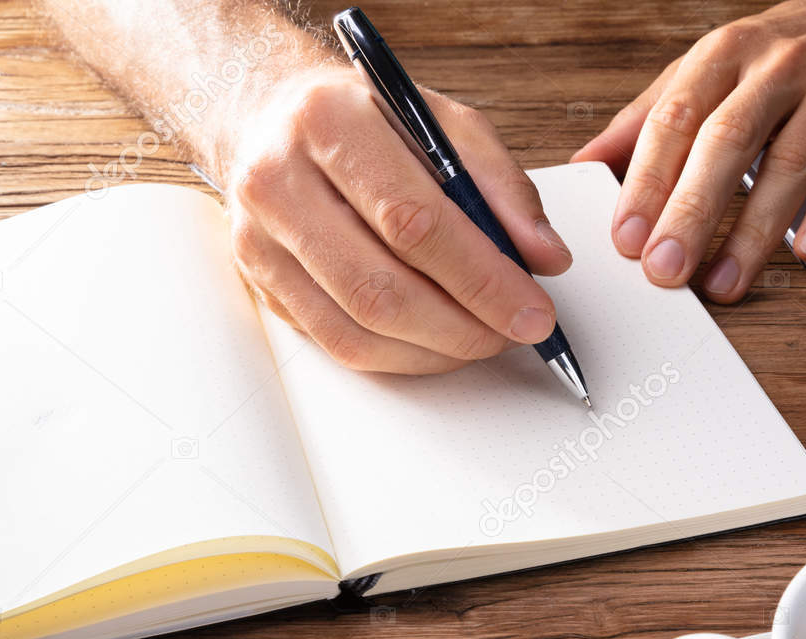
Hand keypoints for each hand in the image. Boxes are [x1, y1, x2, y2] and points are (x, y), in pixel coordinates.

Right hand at [218, 58, 572, 373]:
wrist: (268, 115)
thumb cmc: (363, 119)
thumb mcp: (440, 122)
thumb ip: (499, 185)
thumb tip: (546, 257)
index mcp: (328, 122)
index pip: (413, 221)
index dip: (482, 278)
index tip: (532, 309)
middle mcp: (279, 181)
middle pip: (381, 288)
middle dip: (464, 327)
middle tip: (513, 333)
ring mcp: (259, 240)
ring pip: (357, 329)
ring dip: (435, 350)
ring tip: (482, 339)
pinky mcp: (260, 285)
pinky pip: (337, 345)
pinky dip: (400, 356)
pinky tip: (436, 342)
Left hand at [572, 0, 805, 302]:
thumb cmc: (783, 51)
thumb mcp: (708, 67)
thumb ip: (647, 118)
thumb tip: (587, 164)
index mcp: (723, 55)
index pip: (675, 119)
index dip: (647, 182)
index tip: (627, 236)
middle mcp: (776, 69)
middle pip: (727, 142)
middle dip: (692, 212)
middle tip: (665, 268)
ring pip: (789, 165)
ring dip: (754, 234)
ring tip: (724, 283)